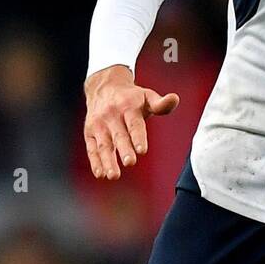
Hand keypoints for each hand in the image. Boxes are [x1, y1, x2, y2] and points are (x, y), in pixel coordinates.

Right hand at [84, 64, 178, 179]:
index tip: (142, 150)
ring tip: (114, 176)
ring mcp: (99, 125)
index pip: (134, 124)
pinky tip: (101, 174)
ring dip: (108, 161)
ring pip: (103, 145)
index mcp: (128, 107)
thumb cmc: (131, 98)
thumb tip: (175, 99)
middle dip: (124, 149)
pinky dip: (95, 162)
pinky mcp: (89, 133)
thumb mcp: (147, 96)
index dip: (138, 137)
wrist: (104, 87)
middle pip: (119, 135)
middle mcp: (111, 115)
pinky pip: (91, 148)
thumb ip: (161, 104)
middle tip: (130, 163)